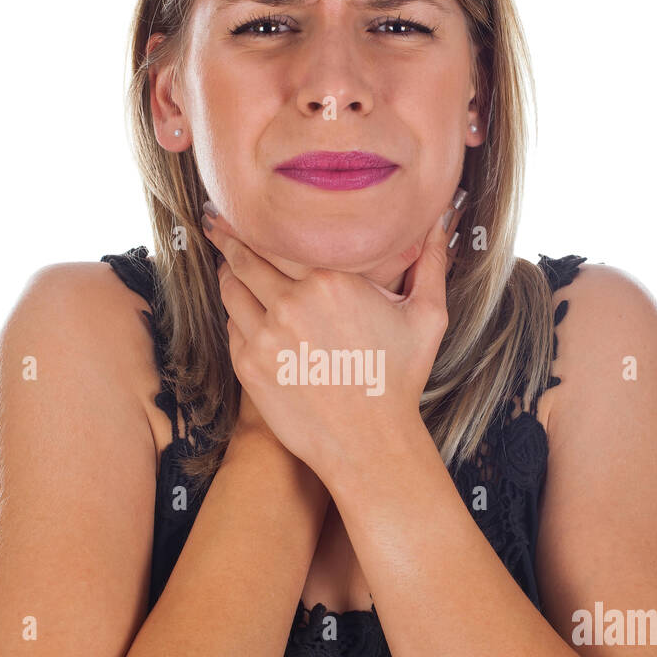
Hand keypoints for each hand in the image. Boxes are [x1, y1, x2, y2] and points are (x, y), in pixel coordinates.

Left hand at [202, 197, 461, 485]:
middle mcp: (292, 303)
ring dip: (228, 277)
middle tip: (217, 226)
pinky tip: (245, 315)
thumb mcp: (426, 316)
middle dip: (229, 240)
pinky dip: (236, 318)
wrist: (369, 442)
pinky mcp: (249, 366)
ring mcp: (265, 336)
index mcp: (331, 281)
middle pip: (245, 259)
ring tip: (229, 268)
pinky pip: (232, 328)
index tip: (244, 213)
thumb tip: (439, 221)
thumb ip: (430, 262)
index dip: (258, 224)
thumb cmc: (398, 379)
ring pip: (231, 291)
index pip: (280, 238)